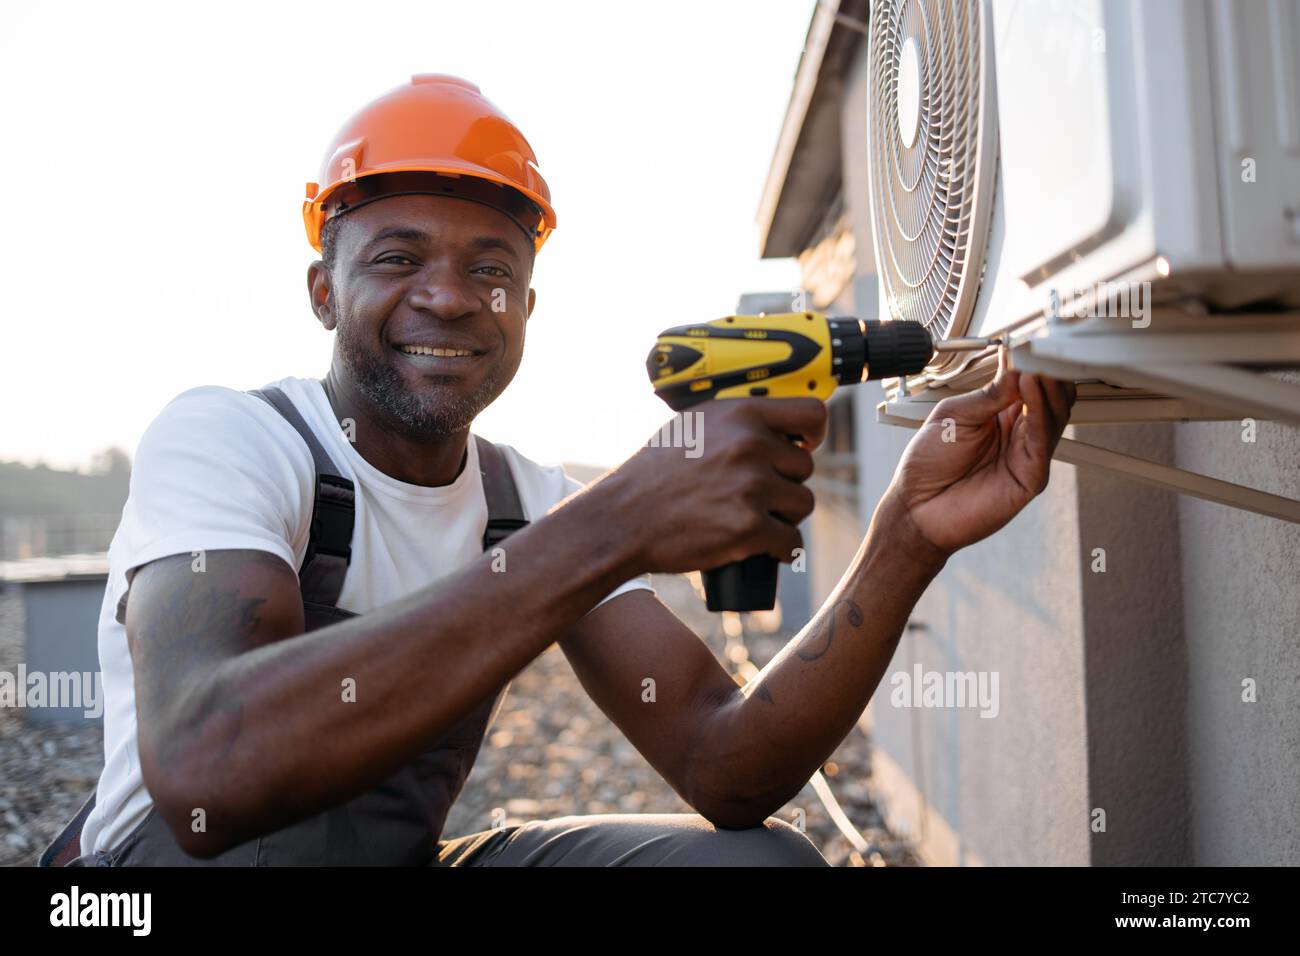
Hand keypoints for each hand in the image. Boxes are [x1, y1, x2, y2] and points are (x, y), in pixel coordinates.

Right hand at [608, 397, 827, 574]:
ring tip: (756, 519)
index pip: (811, 413)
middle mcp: (749, 446)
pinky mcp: (748, 527)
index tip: (805, 445)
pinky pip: (791, 542)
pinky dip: (781, 549)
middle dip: (786, 483)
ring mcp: (751, 487)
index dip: (813, 433)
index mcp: (739, 414)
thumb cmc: (653, 474)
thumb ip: (735, 423)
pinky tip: (764, 548)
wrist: (622, 518)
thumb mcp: (693, 426)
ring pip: (802, 504)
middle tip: (758, 495)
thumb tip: (778, 430)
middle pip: (805, 467)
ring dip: (785, 516)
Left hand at [885, 351, 1075, 561]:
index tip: (1031, 337)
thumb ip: (990, 393)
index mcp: (1002, 414)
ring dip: (1048, 383)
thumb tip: (1018, 365)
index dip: (1034, 360)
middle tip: (1041, 344)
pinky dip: (1040, 409)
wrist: (916, 507)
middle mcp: (1020, 433)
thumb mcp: (956, 414)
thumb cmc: (929, 463)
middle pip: (1054, 396)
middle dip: (1049, 368)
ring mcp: (1028, 454)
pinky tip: (1031, 386)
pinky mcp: (1031, 476)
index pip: (1031, 382)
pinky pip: (1043, 439)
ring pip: (1056, 413)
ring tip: (1036, 360)